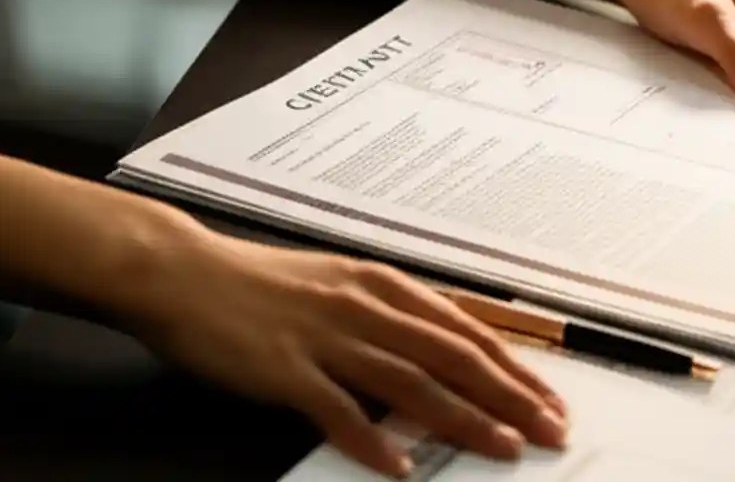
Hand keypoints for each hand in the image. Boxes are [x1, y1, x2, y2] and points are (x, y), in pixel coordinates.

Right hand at [122, 215, 567, 478]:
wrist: (182, 271)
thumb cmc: (258, 282)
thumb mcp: (337, 283)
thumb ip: (387, 314)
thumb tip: (439, 346)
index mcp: (381, 285)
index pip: (466, 330)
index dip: (513, 367)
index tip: (548, 397)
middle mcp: (364, 307)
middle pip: (453, 356)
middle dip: (510, 396)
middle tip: (551, 429)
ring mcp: (326, 337)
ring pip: (411, 381)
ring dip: (463, 418)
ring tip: (504, 447)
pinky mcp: (285, 368)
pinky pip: (337, 410)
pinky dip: (372, 440)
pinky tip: (401, 466)